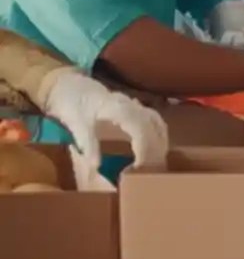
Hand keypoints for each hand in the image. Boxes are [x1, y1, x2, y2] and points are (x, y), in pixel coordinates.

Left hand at [43, 69, 168, 169]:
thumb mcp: (76, 124)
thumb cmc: (71, 103)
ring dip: (160, 144)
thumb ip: (88, 144)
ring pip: (158, 124)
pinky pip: (154, 122)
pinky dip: (157, 136)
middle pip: (155, 129)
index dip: (145, 151)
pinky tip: (154, 149)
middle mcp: (133, 106)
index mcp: (121, 109)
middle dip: (156, 151)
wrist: (68, 85)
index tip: (141, 169)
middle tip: (149, 172)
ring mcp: (135, 106)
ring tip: (155, 164)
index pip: (142, 131)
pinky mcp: (134, 109)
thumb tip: (96, 167)